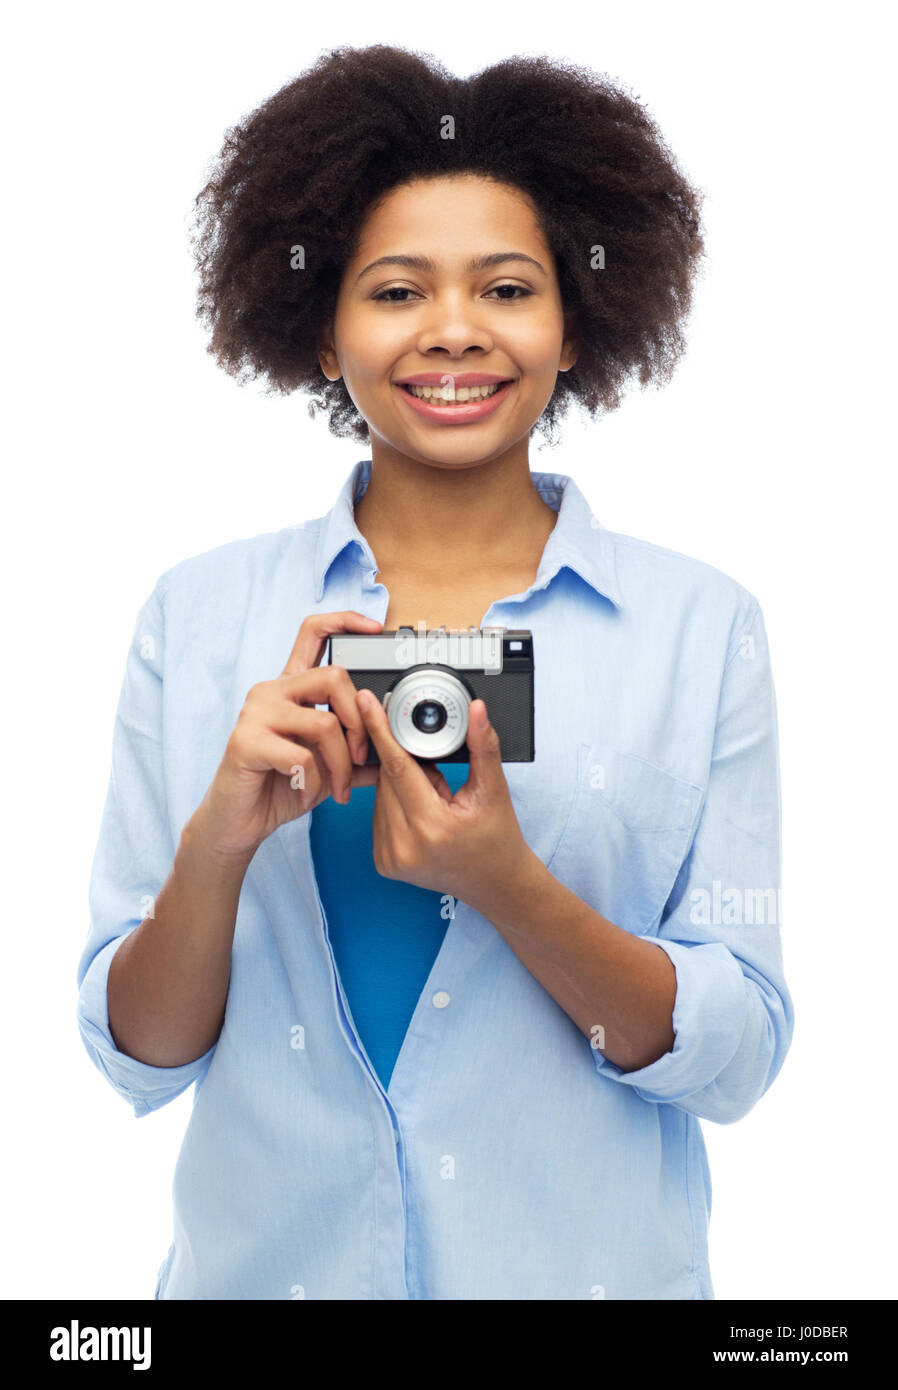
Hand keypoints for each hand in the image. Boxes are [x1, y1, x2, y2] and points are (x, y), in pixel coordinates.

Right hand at [191, 612, 382, 859]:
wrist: (237, 823)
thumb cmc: (280, 788)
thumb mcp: (328, 768)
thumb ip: (357, 753)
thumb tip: (397, 749)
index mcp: (290, 689)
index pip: (312, 633)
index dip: (345, 621)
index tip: (375, 629)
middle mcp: (271, 691)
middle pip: (333, 677)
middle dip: (359, 722)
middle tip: (359, 756)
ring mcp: (255, 713)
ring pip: (323, 723)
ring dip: (340, 765)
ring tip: (336, 789)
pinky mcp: (245, 741)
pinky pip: (302, 757)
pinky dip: (315, 783)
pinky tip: (305, 795)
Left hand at [355, 688, 531, 907]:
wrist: (496, 885)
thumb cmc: (497, 841)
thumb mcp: (494, 790)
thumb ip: (483, 746)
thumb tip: (475, 710)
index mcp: (432, 827)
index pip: (397, 767)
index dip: (381, 730)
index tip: (365, 702)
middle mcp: (404, 846)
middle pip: (387, 778)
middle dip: (407, 763)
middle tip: (439, 777)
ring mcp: (389, 858)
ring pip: (380, 794)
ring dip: (401, 783)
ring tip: (436, 800)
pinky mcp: (383, 862)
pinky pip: (379, 813)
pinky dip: (396, 802)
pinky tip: (422, 812)